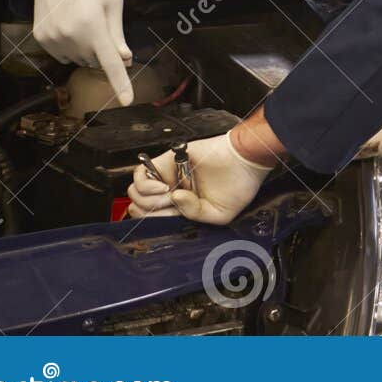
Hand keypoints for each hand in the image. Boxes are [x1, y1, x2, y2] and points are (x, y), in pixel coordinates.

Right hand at [31, 0, 133, 105]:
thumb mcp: (113, 3)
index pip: (110, 63)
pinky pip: (63, 55)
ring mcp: (53, 39)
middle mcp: (71, 37)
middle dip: (102, 51)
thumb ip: (118, 34)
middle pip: (95, 61)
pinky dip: (69, 46)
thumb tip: (125, 59)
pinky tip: (68, 24)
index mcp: (93, 26)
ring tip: (82, 21)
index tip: (127, 101)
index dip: (120, 83)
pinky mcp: (40, 39)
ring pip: (78, 60)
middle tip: (99, 25)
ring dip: (85, 49)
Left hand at [125, 132, 273, 223]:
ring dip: (151, 200)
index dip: (157, 222)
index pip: (153, 220)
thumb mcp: (219, 214)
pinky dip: (148, 186)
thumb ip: (194, 214)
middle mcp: (172, 192)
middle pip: (139, 209)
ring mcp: (167, 177)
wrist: (245, 159)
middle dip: (153, 213)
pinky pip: (141, 175)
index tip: (173, 217)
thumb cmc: (239, 185)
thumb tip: (174, 199)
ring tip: (170, 195)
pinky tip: (165, 187)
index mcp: (182, 207)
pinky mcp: (167, 161)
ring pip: (136, 194)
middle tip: (172, 207)